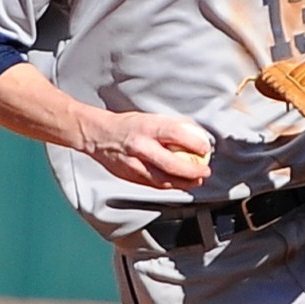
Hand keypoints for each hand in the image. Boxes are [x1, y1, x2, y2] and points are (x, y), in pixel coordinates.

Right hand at [81, 112, 212, 189]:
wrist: (99, 135)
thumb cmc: (129, 125)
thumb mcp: (151, 118)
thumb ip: (173, 126)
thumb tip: (198, 133)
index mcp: (148, 127)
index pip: (176, 134)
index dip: (195, 143)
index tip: (206, 148)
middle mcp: (141, 146)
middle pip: (171, 163)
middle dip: (192, 171)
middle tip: (205, 172)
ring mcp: (134, 163)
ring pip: (164, 179)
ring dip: (184, 183)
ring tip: (196, 181)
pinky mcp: (130, 176)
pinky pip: (154, 184)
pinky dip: (170, 185)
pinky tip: (180, 184)